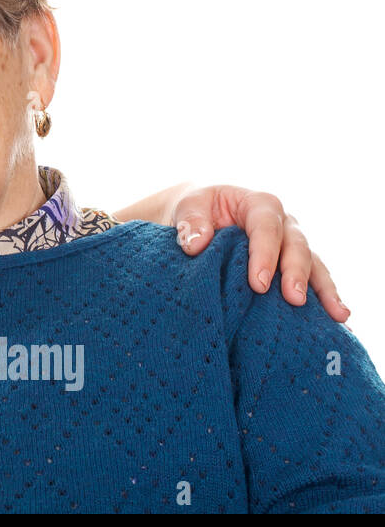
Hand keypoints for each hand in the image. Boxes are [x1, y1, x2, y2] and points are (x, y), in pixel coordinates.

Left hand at [170, 185, 347, 321]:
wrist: (201, 217)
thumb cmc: (197, 210)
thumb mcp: (189, 206)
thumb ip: (190, 221)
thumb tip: (195, 245)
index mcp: (259, 205)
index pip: (266, 227)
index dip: (265, 254)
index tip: (258, 284)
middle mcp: (283, 224)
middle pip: (296, 246)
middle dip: (296, 274)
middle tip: (293, 299)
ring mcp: (291, 246)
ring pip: (314, 265)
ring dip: (324, 290)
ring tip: (337, 315)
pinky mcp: (292, 266)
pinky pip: (314, 281)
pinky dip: (325, 299)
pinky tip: (338, 321)